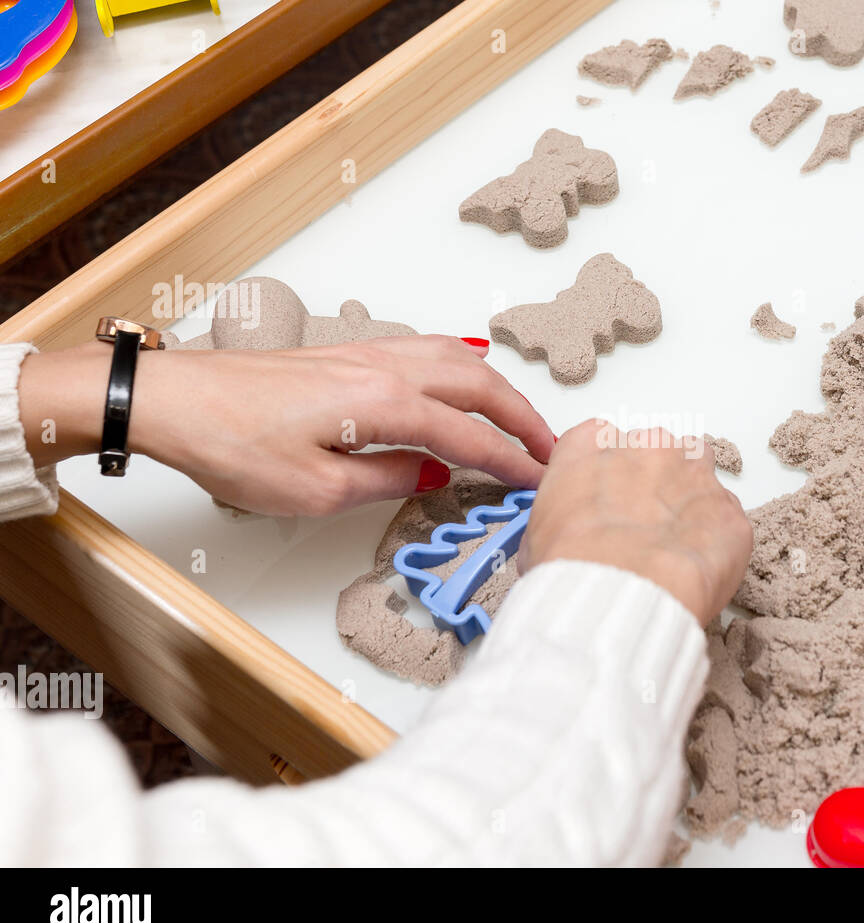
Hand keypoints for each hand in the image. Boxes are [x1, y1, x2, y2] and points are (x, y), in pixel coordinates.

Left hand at [19, 336, 553, 515]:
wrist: (173, 401)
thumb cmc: (231, 444)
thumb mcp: (316, 491)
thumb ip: (387, 479)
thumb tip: (430, 474)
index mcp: (385, 403)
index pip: (470, 437)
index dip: (511, 462)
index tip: (539, 482)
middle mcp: (385, 368)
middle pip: (479, 386)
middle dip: (522, 418)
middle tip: (550, 449)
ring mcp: (366, 355)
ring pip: (456, 359)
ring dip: (496, 387)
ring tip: (519, 417)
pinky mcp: (346, 355)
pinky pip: (427, 350)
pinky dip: (462, 367)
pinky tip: (462, 378)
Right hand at [517, 420, 752, 624]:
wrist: (615, 594)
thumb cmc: (571, 564)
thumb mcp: (537, 529)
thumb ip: (564, 510)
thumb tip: (572, 529)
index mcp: (595, 442)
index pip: (605, 440)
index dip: (610, 474)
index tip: (609, 501)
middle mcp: (649, 445)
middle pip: (659, 452)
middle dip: (655, 485)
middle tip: (643, 530)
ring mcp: (696, 473)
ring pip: (699, 476)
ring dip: (690, 503)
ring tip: (674, 547)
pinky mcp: (730, 511)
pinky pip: (726, 521)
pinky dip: (715, 543)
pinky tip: (694, 570)